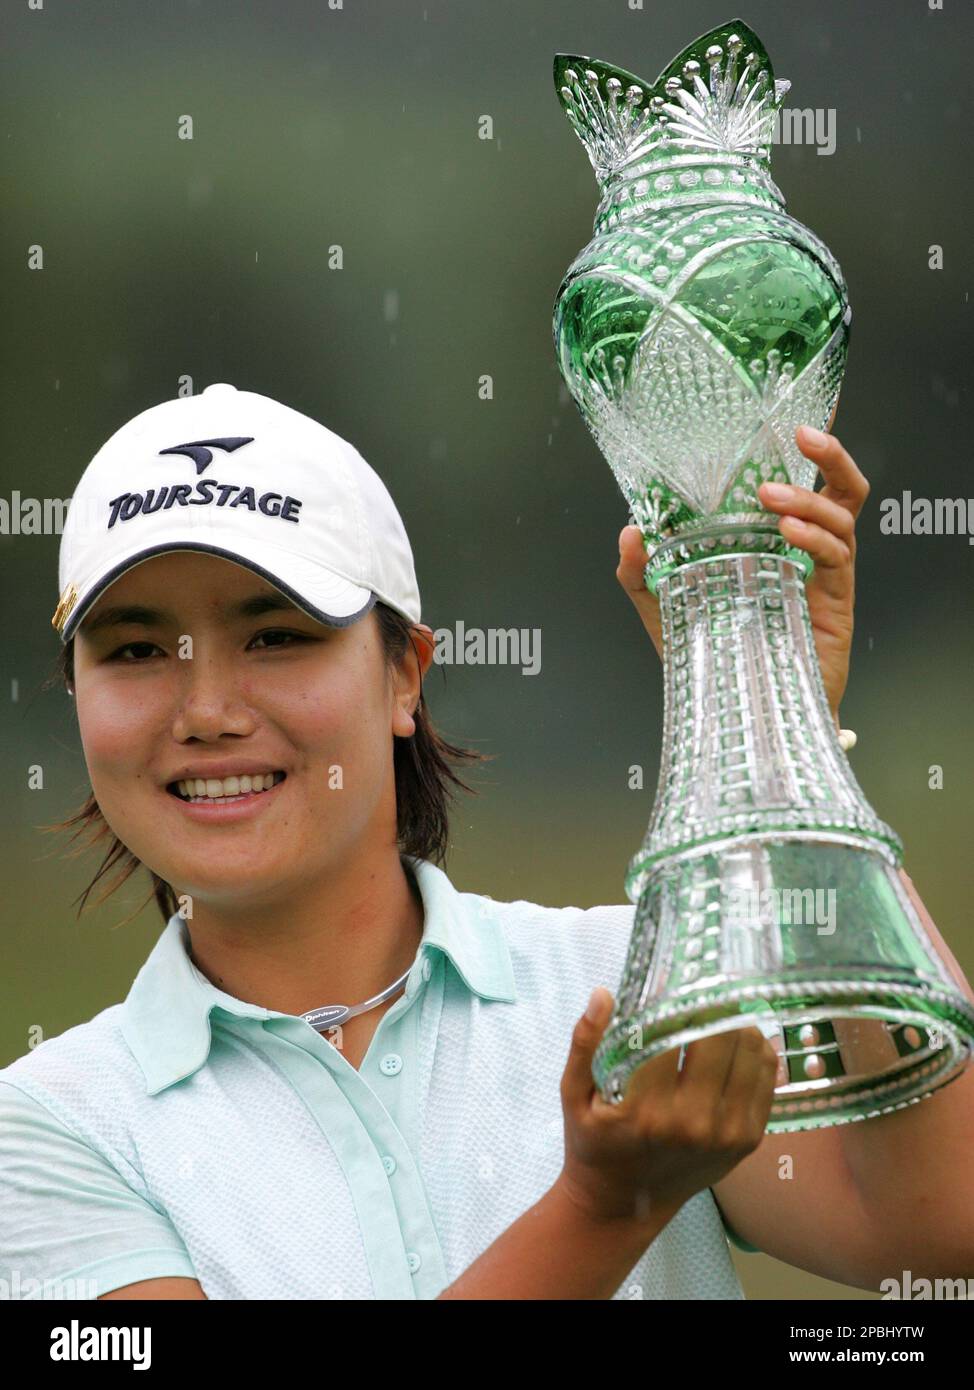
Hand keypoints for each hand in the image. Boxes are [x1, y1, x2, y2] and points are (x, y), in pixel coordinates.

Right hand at [558, 987, 777, 1231]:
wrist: (623, 1205)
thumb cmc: (594, 1141)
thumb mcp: (573, 1093)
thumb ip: (585, 1042)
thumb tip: (604, 994)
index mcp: (645, 1108)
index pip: (673, 1031)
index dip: (675, 997)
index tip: (672, 978)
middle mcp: (693, 1122)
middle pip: (720, 1035)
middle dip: (711, 1003)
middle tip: (701, 986)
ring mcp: (727, 1133)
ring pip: (750, 1049)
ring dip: (737, 1021)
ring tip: (719, 1008)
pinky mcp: (748, 1139)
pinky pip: (766, 1076)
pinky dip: (756, 1048)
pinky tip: (737, 1037)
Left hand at [616, 424, 869, 722]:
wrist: (741, 712)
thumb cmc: (712, 654)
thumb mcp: (666, 608)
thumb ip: (643, 572)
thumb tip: (630, 530)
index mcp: (774, 538)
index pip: (799, 481)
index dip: (806, 448)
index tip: (790, 414)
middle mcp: (807, 547)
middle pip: (841, 486)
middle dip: (830, 454)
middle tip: (800, 435)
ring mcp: (825, 572)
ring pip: (841, 514)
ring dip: (808, 498)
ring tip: (770, 498)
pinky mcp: (835, 601)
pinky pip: (838, 556)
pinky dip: (814, 538)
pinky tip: (786, 535)